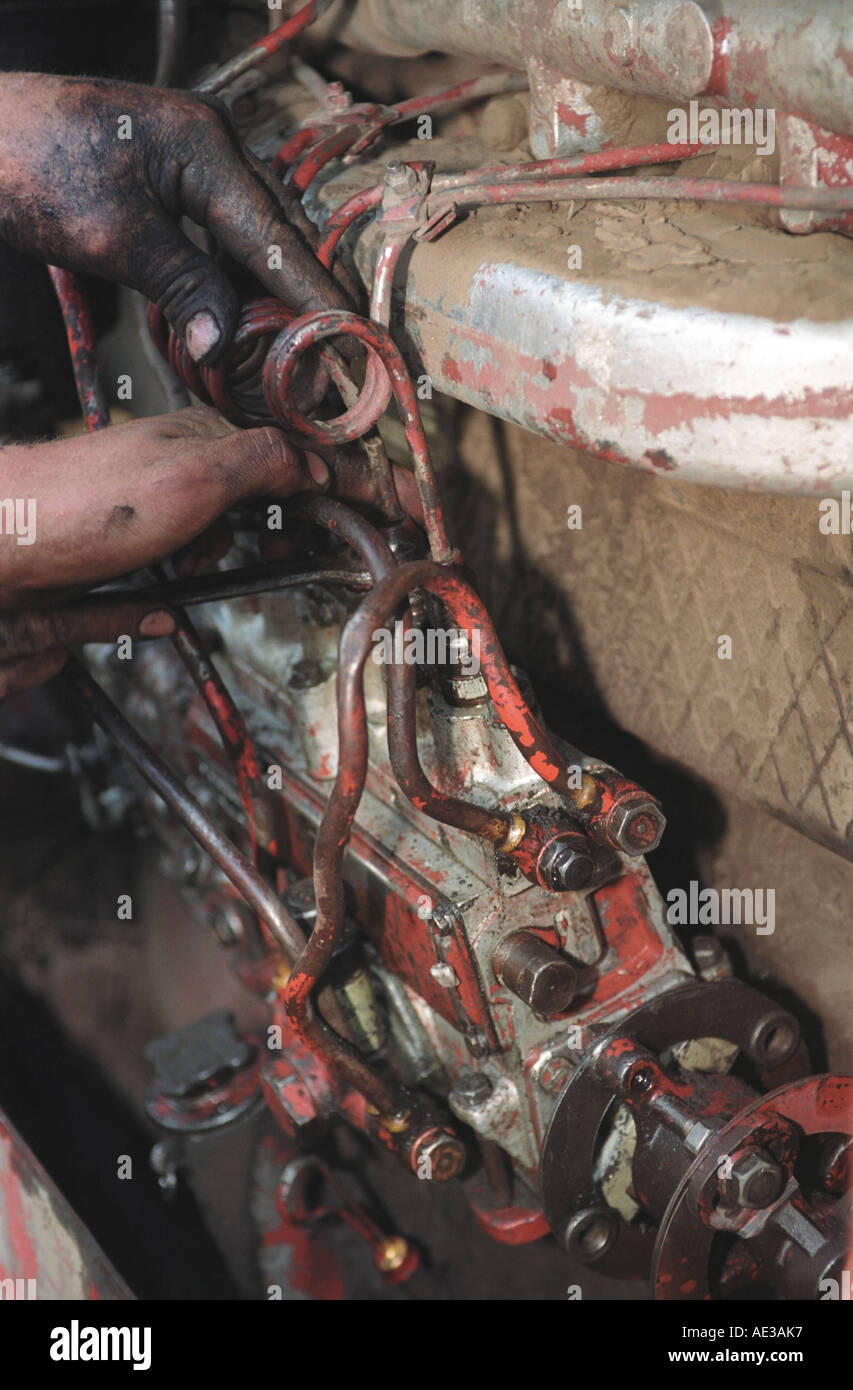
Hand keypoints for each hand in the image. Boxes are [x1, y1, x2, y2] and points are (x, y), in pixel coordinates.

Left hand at [0, 73, 349, 363]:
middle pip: (276, 232)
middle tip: (329, 354)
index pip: (277, 238)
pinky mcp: (170, 171)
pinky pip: (218, 231)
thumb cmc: (30, 168)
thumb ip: (182, 287)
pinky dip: (230, 274)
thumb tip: (225, 344)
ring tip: (293, 346)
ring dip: (266, 290)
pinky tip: (240, 313)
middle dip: (302, 295)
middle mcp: (212, 143)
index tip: (352, 337)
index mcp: (207, 147)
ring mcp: (192, 154)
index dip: (317, 294)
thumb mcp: (114, 238)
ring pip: (249, 234)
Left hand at [0, 405, 328, 695]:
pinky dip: (166, 604)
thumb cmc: (82, 505)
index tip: (404, 505)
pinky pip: (160, 589)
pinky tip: (161, 612)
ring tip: (193, 572)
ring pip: (215, 547)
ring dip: (219, 566)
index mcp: (204, 442)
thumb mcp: (194, 474)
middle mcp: (178, 475)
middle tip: (297, 553)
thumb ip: (261, 463)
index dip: (353, 482)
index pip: (297, 457)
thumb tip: (315, 464)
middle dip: (285, 531)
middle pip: (262, 502)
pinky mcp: (115, 564)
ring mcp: (146, 518)